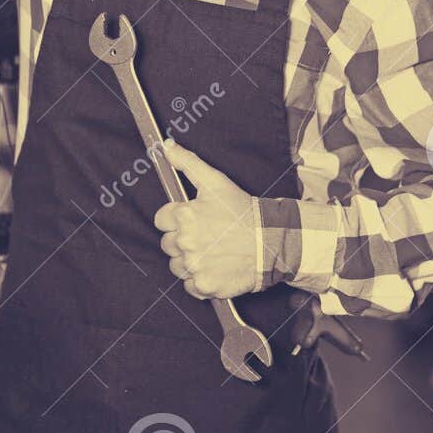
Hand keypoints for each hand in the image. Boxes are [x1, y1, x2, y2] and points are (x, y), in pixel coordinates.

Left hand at [152, 140, 261, 299]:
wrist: (270, 242)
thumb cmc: (242, 211)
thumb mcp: (216, 182)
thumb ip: (188, 163)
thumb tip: (167, 147)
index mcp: (185, 216)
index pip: (162, 220)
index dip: (176, 219)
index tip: (193, 221)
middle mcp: (185, 241)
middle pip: (168, 243)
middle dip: (183, 240)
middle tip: (207, 236)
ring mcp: (194, 265)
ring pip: (176, 265)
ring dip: (189, 260)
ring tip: (212, 252)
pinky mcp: (203, 285)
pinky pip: (189, 285)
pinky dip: (199, 279)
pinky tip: (215, 267)